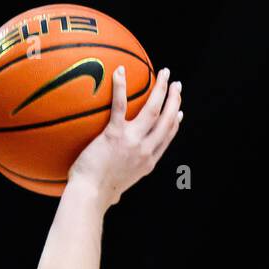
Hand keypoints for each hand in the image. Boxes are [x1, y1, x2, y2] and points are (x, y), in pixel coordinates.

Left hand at [66, 66, 182, 208]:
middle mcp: (145, 151)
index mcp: (147, 163)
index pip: (166, 138)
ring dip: (161, 89)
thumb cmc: (97, 197)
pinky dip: (120, 87)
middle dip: (174, 100)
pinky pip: (119, 105)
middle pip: (166, 120)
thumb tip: (114, 196)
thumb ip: (118, 186)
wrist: (90, 196)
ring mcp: (132, 142)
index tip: (179, 113)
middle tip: (176, 85)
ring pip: (153, 110)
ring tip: (164, 73)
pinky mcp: (115, 135)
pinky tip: (120, 71)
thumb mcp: (116, 192)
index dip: (174, 123)